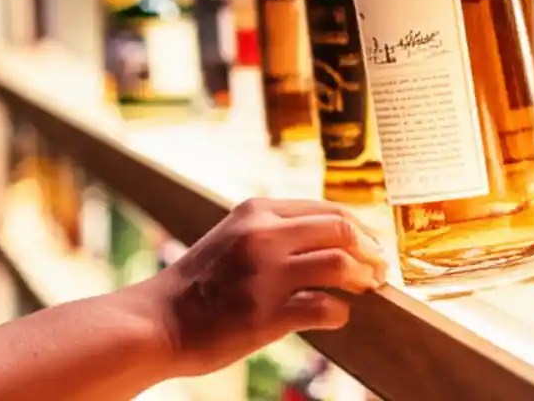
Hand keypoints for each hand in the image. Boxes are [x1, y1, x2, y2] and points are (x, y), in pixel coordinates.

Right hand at [137, 197, 387, 376]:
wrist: (153, 323)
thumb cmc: (199, 285)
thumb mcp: (234, 238)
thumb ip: (277, 232)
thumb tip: (337, 241)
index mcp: (257, 211)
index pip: (329, 209)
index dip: (362, 229)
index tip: (373, 246)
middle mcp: (262, 235)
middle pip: (342, 229)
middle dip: (371, 250)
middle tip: (380, 269)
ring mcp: (264, 274)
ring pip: (340, 264)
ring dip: (363, 278)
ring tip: (366, 289)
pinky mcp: (264, 314)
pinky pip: (324, 308)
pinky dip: (339, 313)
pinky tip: (337, 316)